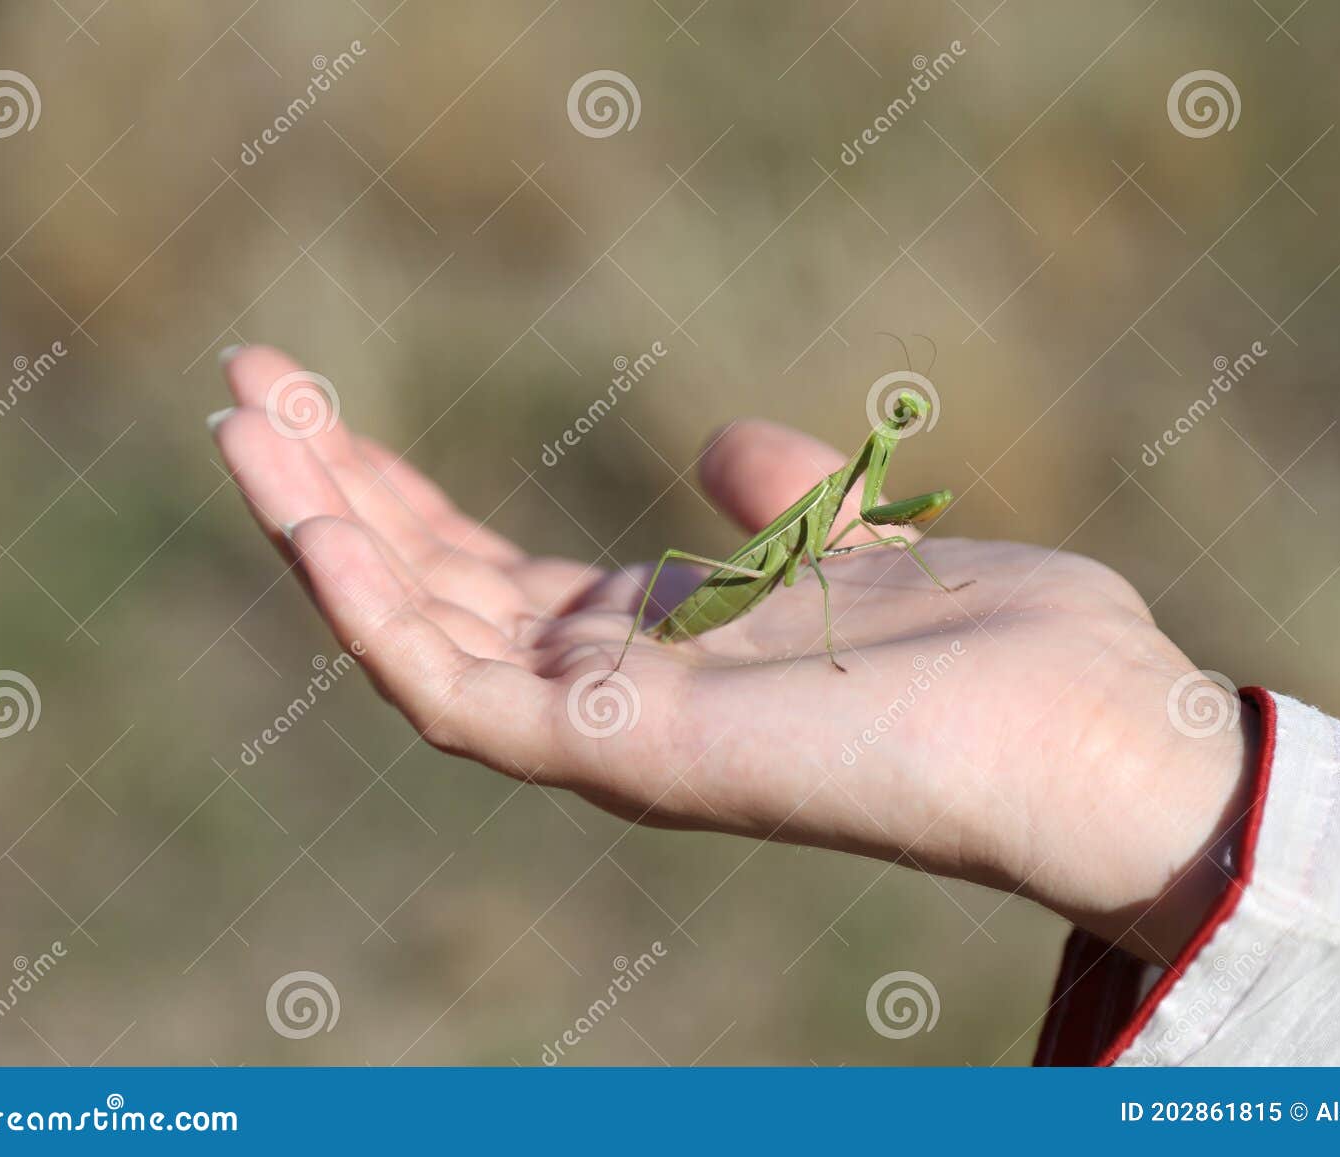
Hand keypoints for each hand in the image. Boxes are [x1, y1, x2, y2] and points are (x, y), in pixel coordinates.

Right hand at [211, 346, 1251, 964]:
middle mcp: (624, 693)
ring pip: (420, 640)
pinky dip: (376, 611)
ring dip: (323, 532)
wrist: (1099, 737)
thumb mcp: (858, 543)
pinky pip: (462, 696)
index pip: (493, 576)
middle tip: (246, 384)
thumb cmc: (1003, 653)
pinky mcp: (632, 754)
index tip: (321, 404)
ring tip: (240, 422)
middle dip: (335, 492)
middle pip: (437, 594)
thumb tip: (719, 444)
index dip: (400, 496)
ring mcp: (617, 733)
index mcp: (670, 644)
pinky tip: (312, 515)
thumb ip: (780, 503)